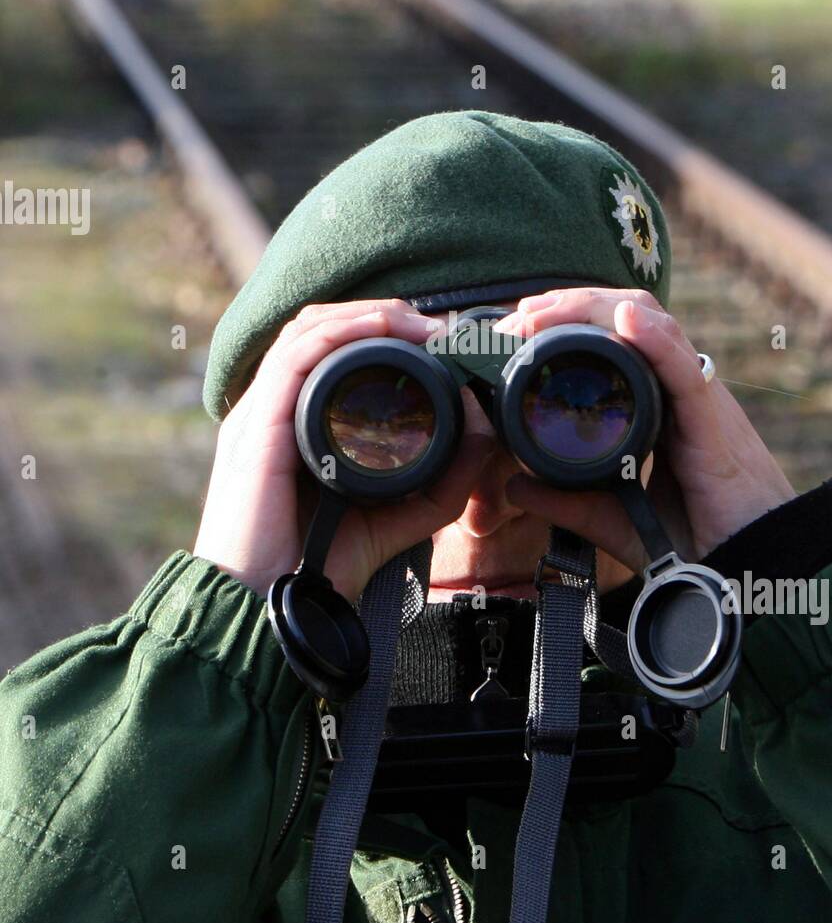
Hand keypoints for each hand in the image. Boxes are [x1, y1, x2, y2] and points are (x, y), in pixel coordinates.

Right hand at [193, 299, 497, 602]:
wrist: (270, 607)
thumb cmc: (325, 564)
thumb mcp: (404, 510)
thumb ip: (446, 476)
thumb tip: (484, 428)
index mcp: (297, 421)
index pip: (332, 350)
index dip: (383, 331)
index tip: (439, 340)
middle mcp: (274, 407)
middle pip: (321, 328)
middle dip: (380, 315)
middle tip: (435, 326)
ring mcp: (260, 411)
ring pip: (309, 329)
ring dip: (366, 315)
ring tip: (416, 322)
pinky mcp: (256, 423)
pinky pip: (295, 356)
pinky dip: (340, 331)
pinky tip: (381, 327)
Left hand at [493, 287, 794, 567]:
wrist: (752, 570)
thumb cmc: (698, 540)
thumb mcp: (614, 516)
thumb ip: (567, 500)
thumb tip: (514, 483)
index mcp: (657, 403)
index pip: (614, 338)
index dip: (568, 320)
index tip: (519, 325)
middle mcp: (678, 389)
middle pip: (629, 316)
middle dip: (572, 304)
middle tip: (521, 311)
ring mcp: (698, 399)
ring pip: (654, 326)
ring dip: (597, 309)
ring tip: (549, 309)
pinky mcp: (714, 420)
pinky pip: (685, 368)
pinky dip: (655, 338)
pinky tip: (626, 319)